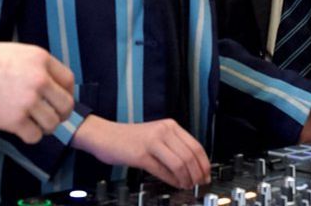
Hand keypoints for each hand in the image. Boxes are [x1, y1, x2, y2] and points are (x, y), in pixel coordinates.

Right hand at [0, 42, 74, 143]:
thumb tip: (51, 83)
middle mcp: (39, 80)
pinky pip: (35, 136)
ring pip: (52, 124)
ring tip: (35, 124)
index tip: (59, 100)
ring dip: (46, 127)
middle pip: (66, 105)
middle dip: (61, 114)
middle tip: (51, 117)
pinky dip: (31, 136)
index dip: (67, 93)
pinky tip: (22, 130)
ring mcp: (28, 101)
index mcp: (41, 60)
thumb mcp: (18, 52)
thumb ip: (37, 66)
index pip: (68, 81)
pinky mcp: (14, 120)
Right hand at [72, 116, 209, 188]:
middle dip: (197, 174)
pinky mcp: (141, 154)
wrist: (104, 135)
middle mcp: (163, 131)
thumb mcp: (156, 136)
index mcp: (170, 125)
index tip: (207, 174)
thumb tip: (193, 166)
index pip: (196, 146)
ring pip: (179, 164)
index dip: (204, 163)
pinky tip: (175, 184)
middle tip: (198, 184)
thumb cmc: (129, 138)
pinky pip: (162, 170)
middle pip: (190, 156)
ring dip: (186, 179)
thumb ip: (173, 147)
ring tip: (186, 185)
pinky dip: (172, 180)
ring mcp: (152, 142)